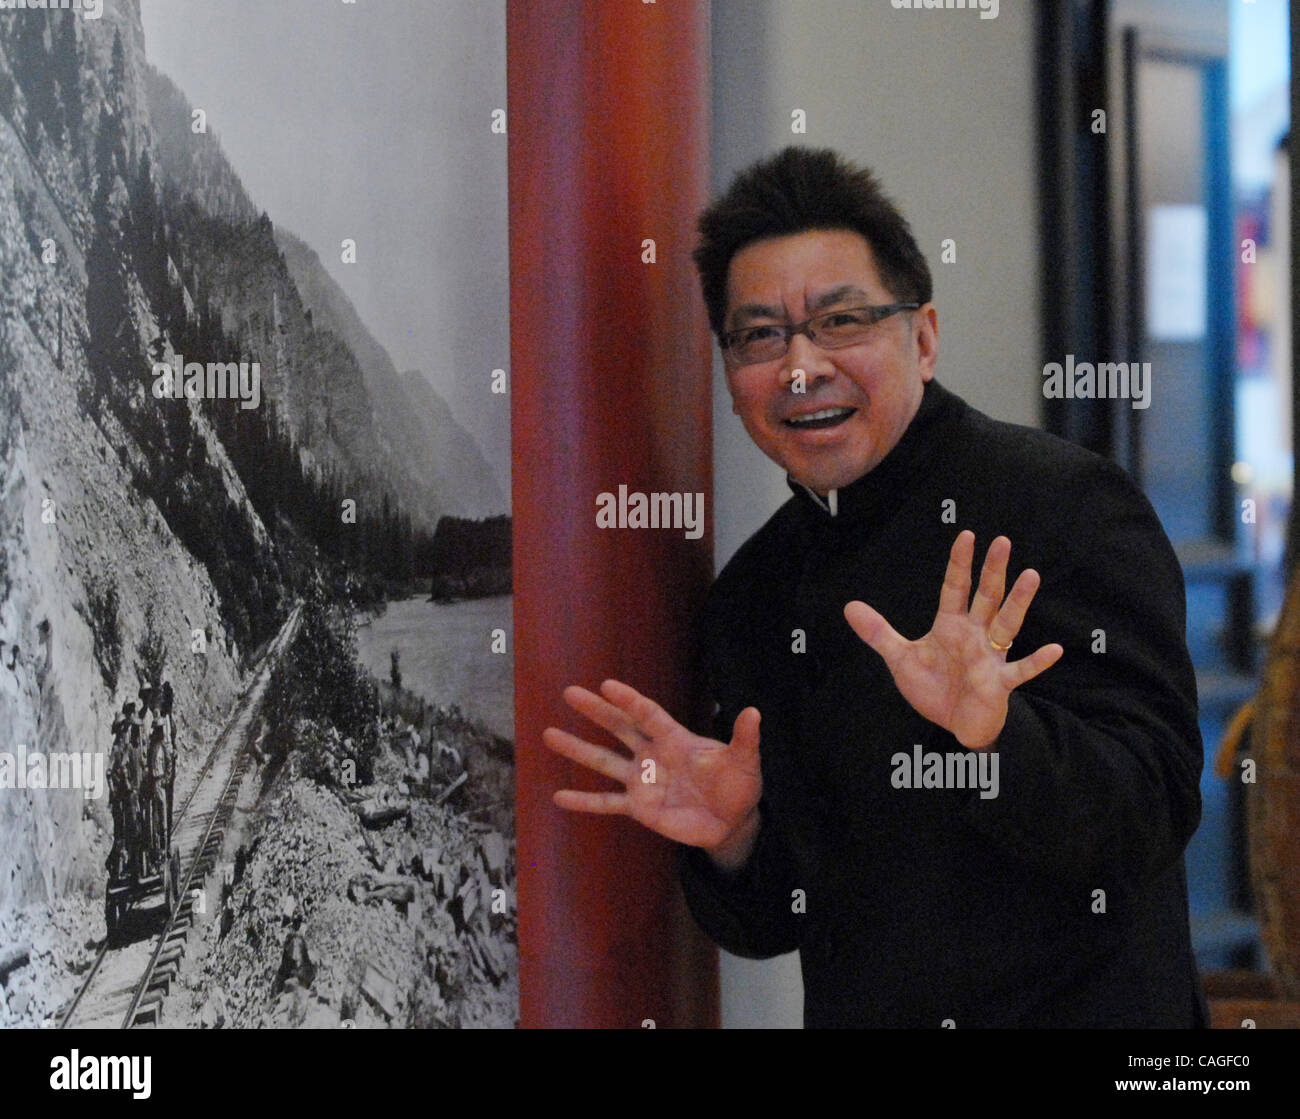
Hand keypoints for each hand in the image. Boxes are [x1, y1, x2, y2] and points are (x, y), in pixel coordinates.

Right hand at [541, 679, 761, 852]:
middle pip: (619, 728)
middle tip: (569, 693)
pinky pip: (606, 803)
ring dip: (578, 750)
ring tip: (549, 734)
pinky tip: (559, 796)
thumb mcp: (745, 762)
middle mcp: (653, 755)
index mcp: (675, 739)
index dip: (628, 700)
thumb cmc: (738, 786)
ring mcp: (643, 781)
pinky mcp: (639, 807)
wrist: (732, 822)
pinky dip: (584, 801)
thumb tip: (754, 712)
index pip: (648, 714)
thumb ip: (744, 739)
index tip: (606, 685)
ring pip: (605, 762)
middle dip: (596, 712)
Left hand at [844, 530, 1062, 749]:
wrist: (953, 724)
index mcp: (951, 625)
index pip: (956, 587)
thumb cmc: (934, 687)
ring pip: (1007, 624)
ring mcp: (990, 657)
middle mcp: (975, 635)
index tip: (967, 535)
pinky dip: (1037, 661)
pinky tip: (1055, 649)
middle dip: (992, 570)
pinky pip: (1020, 670)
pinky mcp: (999, 683)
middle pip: (986, 596)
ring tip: (1031, 575)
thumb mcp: (901, 658)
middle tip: (1002, 540)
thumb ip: (879, 632)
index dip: (959, 563)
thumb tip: (849, 607)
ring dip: (1018, 602)